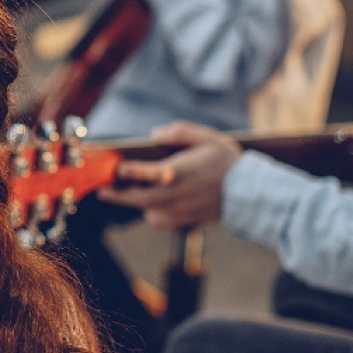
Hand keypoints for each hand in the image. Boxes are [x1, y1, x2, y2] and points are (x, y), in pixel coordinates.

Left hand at [95, 121, 239, 228]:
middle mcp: (175, 194)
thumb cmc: (227, 162)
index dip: (127, 171)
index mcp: (179, 172)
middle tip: (102, 190)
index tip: (116, 167)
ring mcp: (179, 211)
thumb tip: (154, 135)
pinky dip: (152, 212)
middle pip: (137, 199)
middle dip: (117, 195)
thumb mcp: (208, 138)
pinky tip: (153, 201)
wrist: (250, 194)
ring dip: (136, 203)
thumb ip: (180, 132)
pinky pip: (159, 220)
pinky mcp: (184, 221)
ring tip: (126, 192)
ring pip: (147, 211)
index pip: (144, 173)